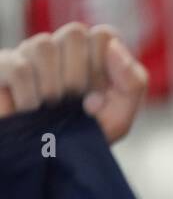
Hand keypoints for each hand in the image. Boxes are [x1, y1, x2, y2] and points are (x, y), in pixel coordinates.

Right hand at [0, 23, 148, 143]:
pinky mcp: (3, 64)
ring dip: (54, 88)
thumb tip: (114, 47)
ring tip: (51, 109)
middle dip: (79, 76)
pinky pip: (20, 67)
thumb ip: (132, 82)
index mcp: (92, 55)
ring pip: (44, 46)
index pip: (104, 35)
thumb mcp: (119, 117)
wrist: (50, 164)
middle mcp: (60, 47)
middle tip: (74, 104)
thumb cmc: (85, 137)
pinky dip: (30, 97)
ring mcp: (29, 53)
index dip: (105, 68)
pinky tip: (31, 111)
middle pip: (74, 34)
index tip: (100, 96)